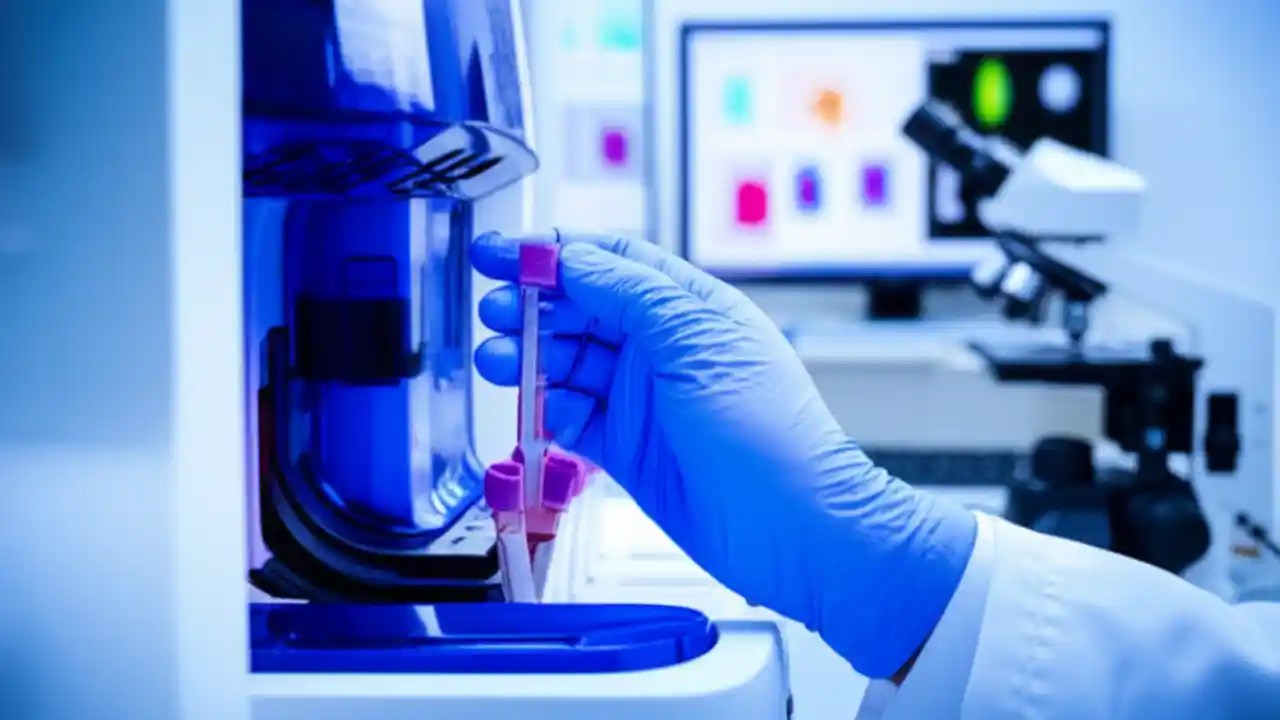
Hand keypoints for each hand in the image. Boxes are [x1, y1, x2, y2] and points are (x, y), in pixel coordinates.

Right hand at [472, 231, 975, 677]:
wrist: (790, 528)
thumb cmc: (768, 430)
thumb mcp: (695, 340)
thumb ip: (629, 294)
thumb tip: (572, 259)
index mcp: (688, 306)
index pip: (612, 262)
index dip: (554, 254)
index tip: (503, 254)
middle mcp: (663, 348)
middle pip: (581, 310)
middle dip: (532, 306)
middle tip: (494, 311)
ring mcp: (644, 399)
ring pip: (569, 365)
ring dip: (529, 357)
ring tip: (496, 358)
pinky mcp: (628, 449)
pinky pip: (572, 418)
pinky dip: (548, 410)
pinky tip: (536, 407)